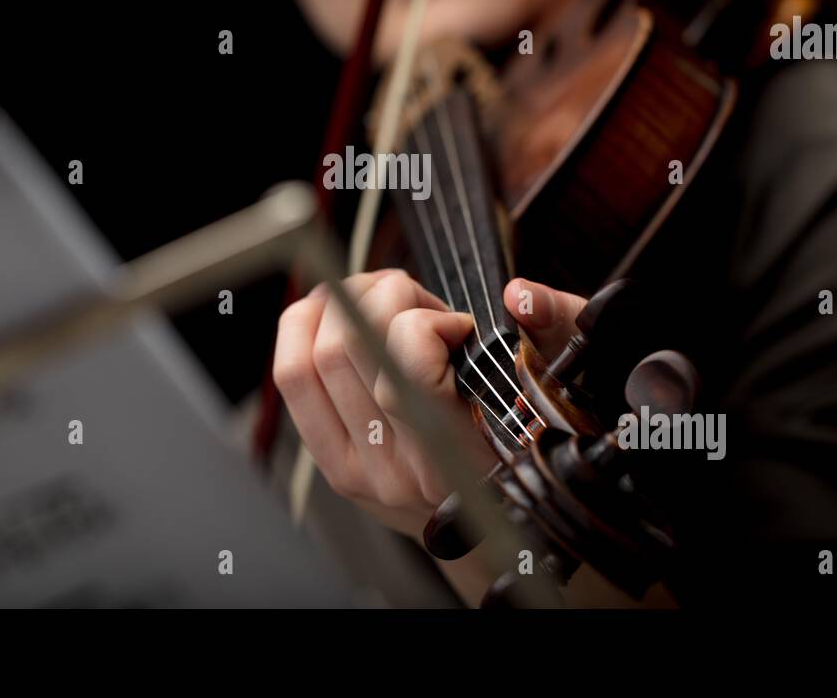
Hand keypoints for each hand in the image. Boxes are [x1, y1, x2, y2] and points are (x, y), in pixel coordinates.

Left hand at [273, 268, 588, 540]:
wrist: (486, 541)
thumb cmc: (521, 457)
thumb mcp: (545, 399)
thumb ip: (543, 338)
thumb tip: (519, 294)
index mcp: (458, 458)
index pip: (407, 373)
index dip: (422, 322)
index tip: (452, 321)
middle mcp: (397, 472)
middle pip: (346, 349)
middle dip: (376, 295)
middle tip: (407, 295)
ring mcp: (354, 470)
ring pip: (309, 360)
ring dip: (339, 306)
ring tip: (375, 300)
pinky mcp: (328, 461)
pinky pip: (291, 380)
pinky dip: (304, 332)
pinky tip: (332, 314)